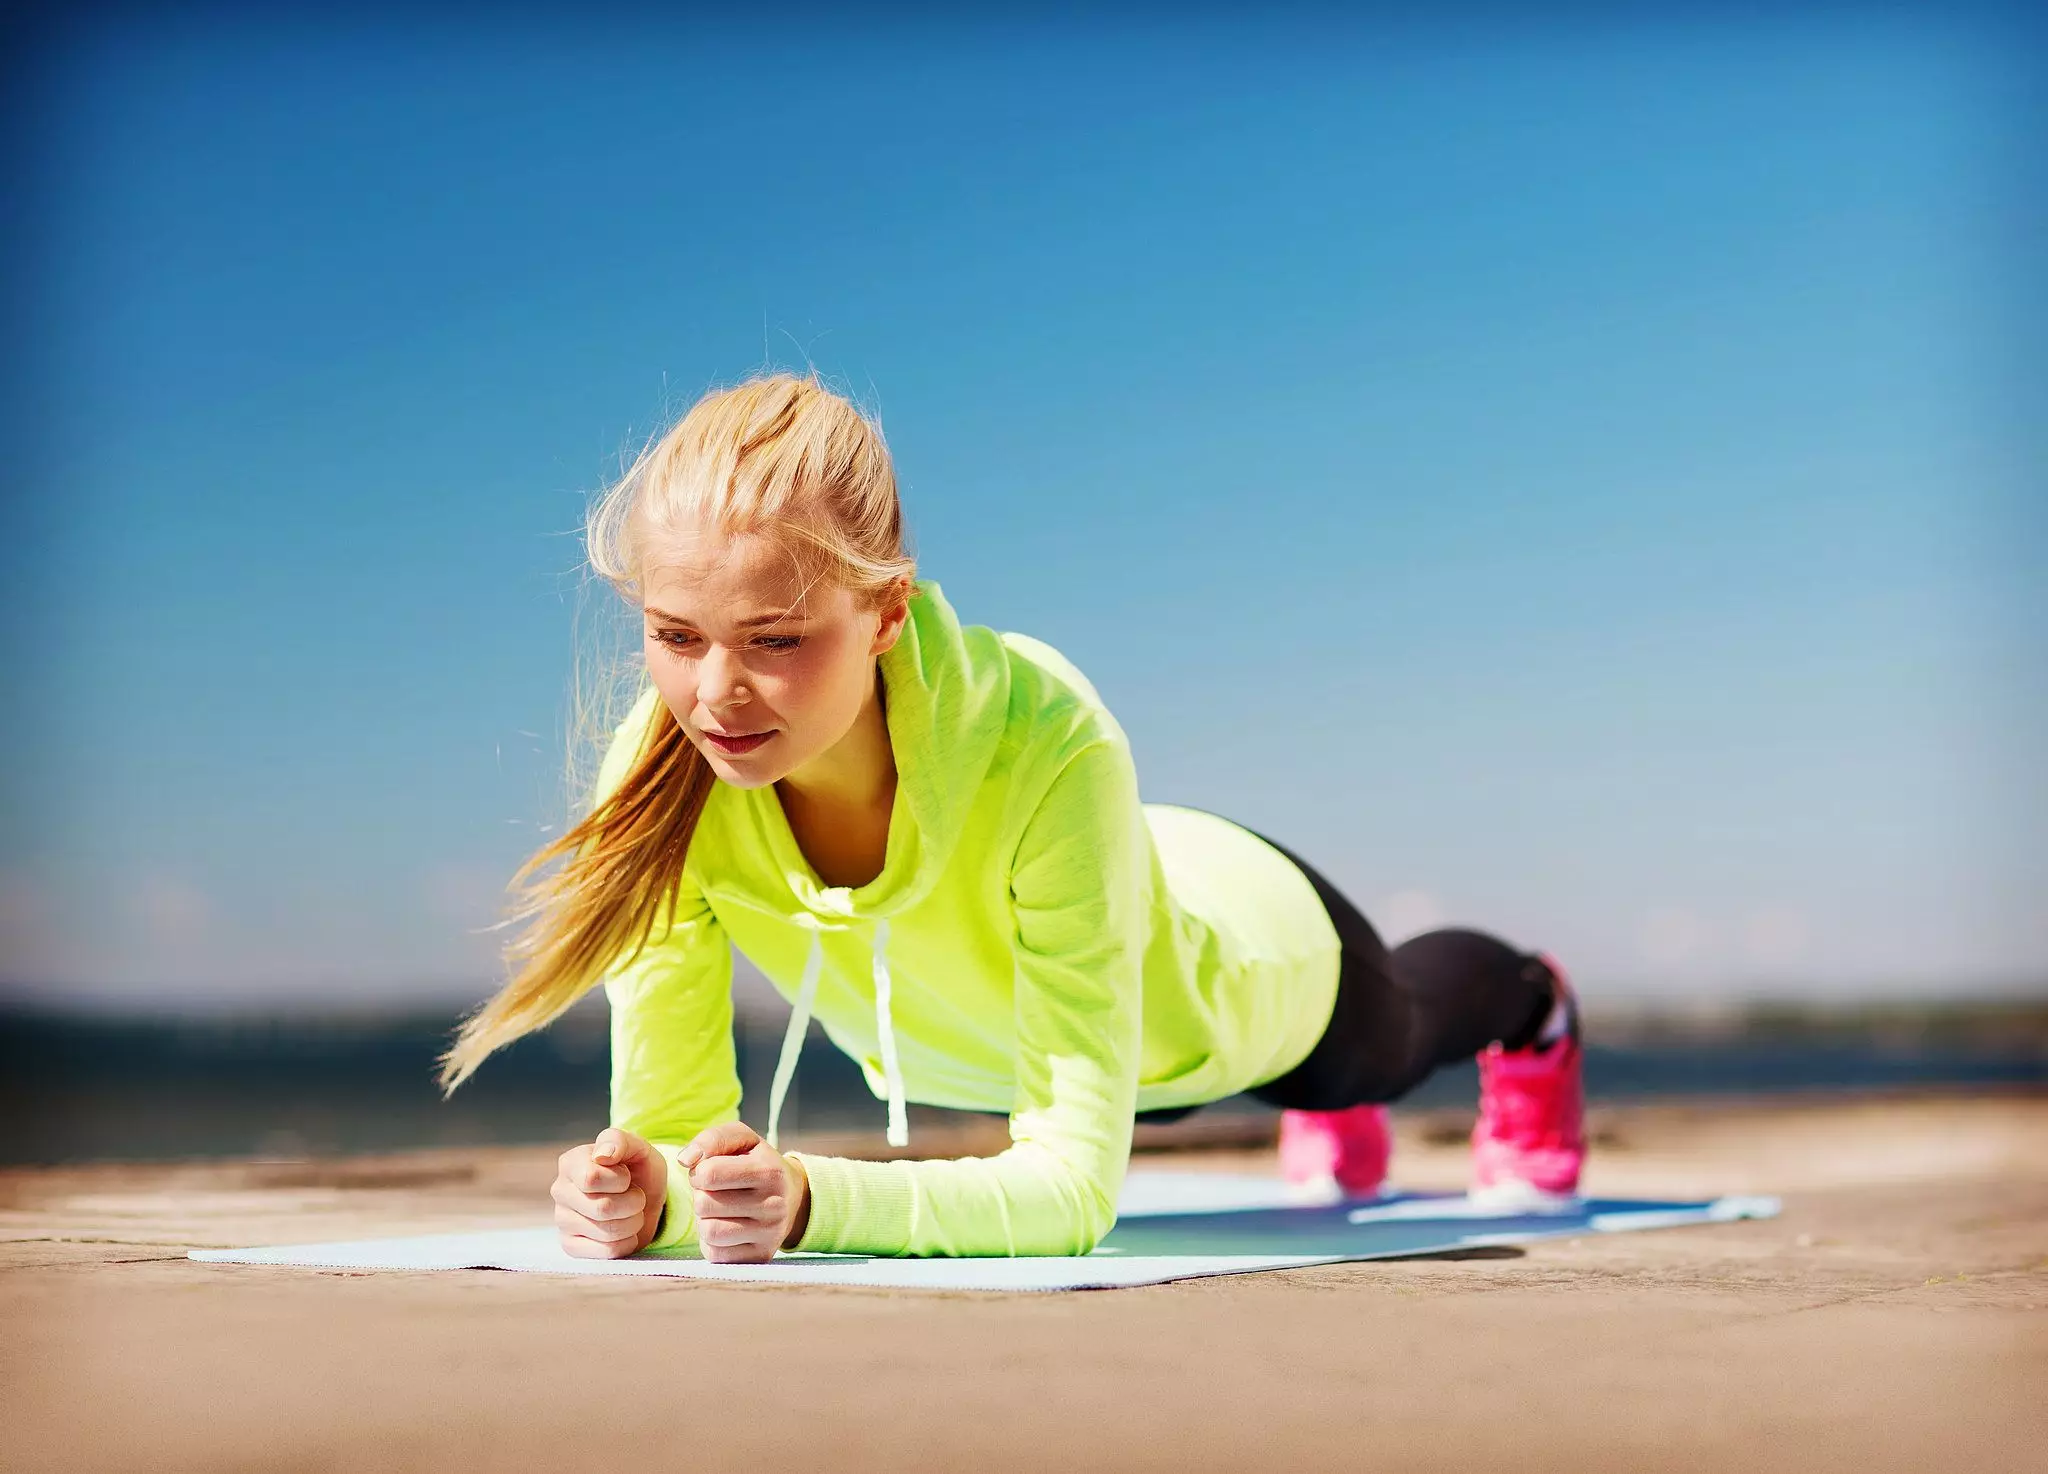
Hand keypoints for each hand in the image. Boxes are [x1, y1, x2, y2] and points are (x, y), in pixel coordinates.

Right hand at [553, 1127, 666, 1258]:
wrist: (645, 1198)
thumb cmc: (637, 1170)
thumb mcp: (637, 1148)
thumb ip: (619, 1141)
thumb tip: (602, 1155)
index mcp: (570, 1163)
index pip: (592, 1179)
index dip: (621, 1180)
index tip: (626, 1176)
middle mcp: (560, 1191)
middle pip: (602, 1209)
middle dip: (633, 1203)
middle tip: (636, 1197)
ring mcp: (562, 1220)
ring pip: (607, 1231)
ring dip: (633, 1222)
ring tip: (631, 1212)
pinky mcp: (571, 1246)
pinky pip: (606, 1251)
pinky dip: (627, 1242)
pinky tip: (624, 1231)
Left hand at [679, 1121, 809, 1263]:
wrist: (793, 1197)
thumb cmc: (757, 1162)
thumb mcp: (742, 1139)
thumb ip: (712, 1139)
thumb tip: (685, 1161)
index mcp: (770, 1171)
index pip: (709, 1174)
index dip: (700, 1171)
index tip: (709, 1172)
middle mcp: (774, 1205)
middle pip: (704, 1204)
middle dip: (701, 1195)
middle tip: (716, 1192)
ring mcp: (770, 1235)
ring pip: (708, 1232)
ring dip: (705, 1219)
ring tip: (720, 1210)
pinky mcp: (760, 1257)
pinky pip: (715, 1255)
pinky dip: (712, 1242)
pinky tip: (726, 1228)